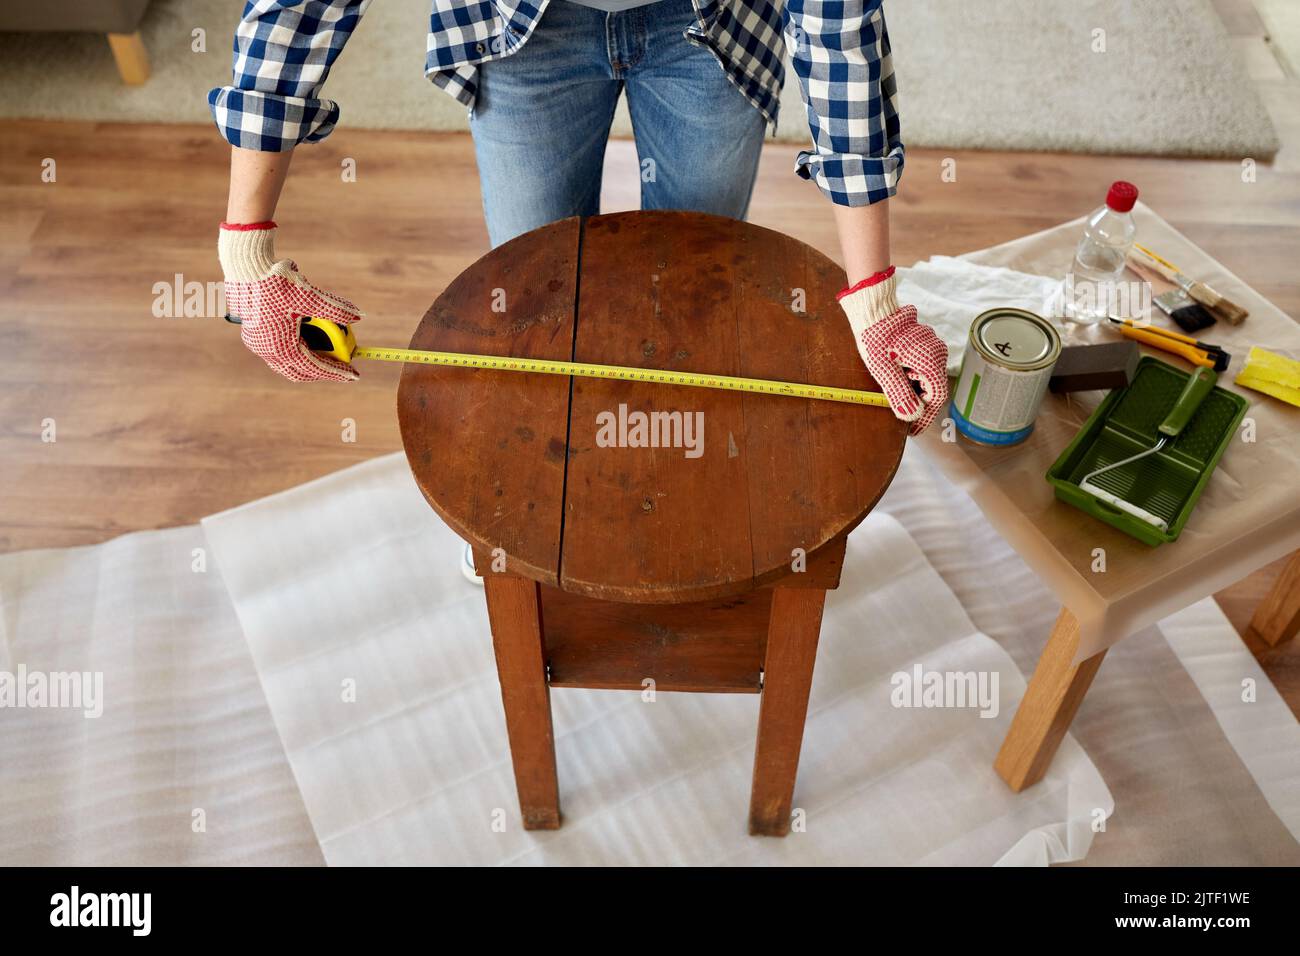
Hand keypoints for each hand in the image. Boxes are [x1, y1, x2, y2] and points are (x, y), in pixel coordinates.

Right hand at [219, 221, 361, 381]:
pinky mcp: (255, 335)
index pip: (314, 368)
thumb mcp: (309, 296)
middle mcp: (267, 350)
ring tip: (329, 355)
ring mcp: (259, 344)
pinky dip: (297, 352)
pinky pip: (279, 352)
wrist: (245, 266)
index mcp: (280, 347)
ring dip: (309, 362)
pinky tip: (309, 342)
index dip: (336, 372)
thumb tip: (359, 315)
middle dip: (323, 371)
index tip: (354, 374)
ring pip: (288, 364)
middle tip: (343, 366)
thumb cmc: (276, 282)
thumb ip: (335, 309)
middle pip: (300, 372)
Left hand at [838, 267, 947, 435]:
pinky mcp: (925, 342)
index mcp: (931, 360)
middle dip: (916, 401)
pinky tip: (896, 373)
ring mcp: (933, 345)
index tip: (912, 429)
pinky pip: (924, 365)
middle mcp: (937, 352)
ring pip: (928, 377)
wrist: (872, 309)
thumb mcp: (883, 370)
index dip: (925, 416)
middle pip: (933, 387)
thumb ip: (898, 394)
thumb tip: (911, 417)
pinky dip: (912, 375)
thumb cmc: (875, 338)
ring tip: (892, 385)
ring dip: (912, 387)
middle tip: (897, 409)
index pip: (937, 397)